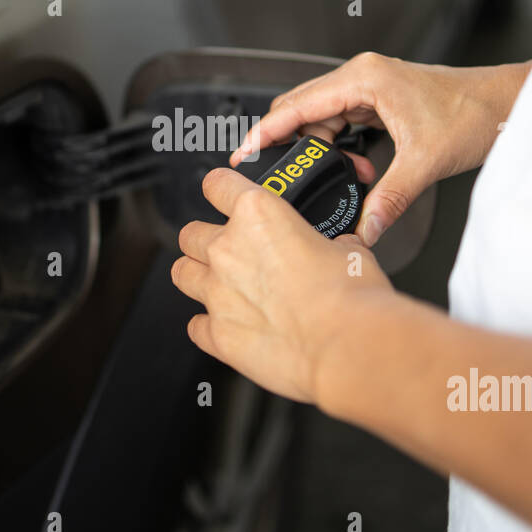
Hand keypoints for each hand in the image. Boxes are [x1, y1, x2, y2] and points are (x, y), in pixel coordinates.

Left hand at [171, 166, 393, 402]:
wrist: (347, 347)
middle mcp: (228, 250)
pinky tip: (231, 325)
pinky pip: (195, 325)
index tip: (224, 193)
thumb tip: (337, 249)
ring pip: (181, 273)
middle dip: (206, 240)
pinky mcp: (217, 335)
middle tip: (229, 250)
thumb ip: (328, 244)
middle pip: (191, 233)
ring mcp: (217, 294)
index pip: (218, 184)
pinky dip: (209, 325)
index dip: (222, 188)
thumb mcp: (350, 250)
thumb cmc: (351, 298)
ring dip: (198, 276)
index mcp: (258, 216)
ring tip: (220, 285)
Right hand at [230, 52, 531, 245]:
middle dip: (290, 145)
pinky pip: (343, 122)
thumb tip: (364, 229)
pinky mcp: (380, 100)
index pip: (297, 105)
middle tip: (278, 177)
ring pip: (322, 118)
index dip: (265, 131)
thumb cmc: (475, 114)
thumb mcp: (425, 163)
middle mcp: (362, 76)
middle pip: (302, 109)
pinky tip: (358, 170)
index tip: (243, 153)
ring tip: (344, 178)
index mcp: (364, 79)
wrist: (507, 105)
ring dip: (323, 151)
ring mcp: (370, 87)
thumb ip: (388, 199)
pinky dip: (342, 148)